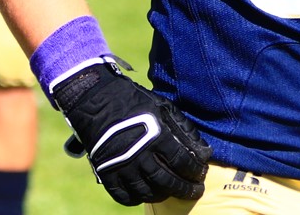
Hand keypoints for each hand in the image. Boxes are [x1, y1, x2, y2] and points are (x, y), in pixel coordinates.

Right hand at [50, 61, 211, 205]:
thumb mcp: (163, 108)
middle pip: (167, 181)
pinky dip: (135, 199)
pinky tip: (144, 195)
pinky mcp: (106, 172)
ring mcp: (122, 166)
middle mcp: (140, 154)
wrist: (96, 100)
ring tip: (170, 192)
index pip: (182, 162)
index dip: (195, 170)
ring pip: (146, 191)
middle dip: (184, 188)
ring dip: (162, 195)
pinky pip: (122, 195)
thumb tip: (202, 150)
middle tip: (195, 191)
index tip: (201, 173)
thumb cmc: (134, 102)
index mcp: (156, 136)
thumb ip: (183, 129)